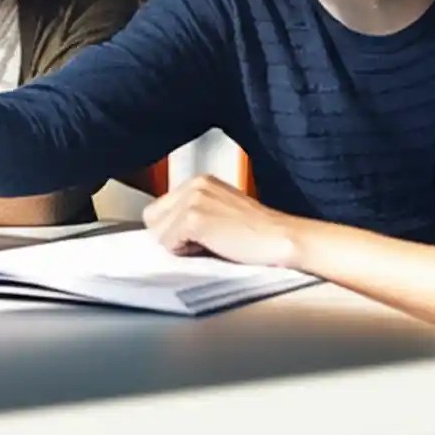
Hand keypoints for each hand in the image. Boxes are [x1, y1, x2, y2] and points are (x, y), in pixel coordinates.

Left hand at [142, 175, 298, 266]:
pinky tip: (211, 247)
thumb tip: (165, 233)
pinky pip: (168, 243)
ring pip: (158, 232)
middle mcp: (194, 184)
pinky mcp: (193, 218)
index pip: (160, 208)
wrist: (282, 239)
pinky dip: (185, 252)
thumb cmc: (257, 234)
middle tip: (203, 243)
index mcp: (200, 181)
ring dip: (179, 246)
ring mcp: (193, 199)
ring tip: (210, 245)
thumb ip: (194, 213)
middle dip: (170, 236)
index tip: (192, 239)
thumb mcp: (221, 212)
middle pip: (153, 218)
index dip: (172, 229)